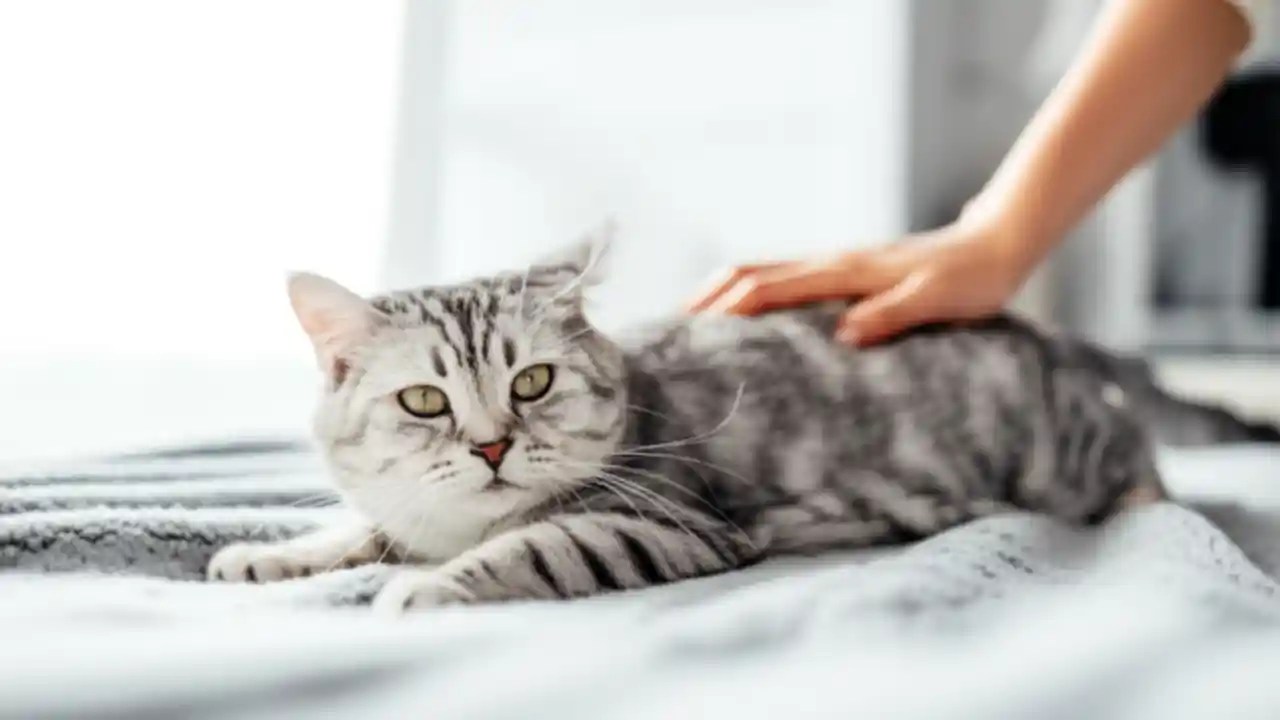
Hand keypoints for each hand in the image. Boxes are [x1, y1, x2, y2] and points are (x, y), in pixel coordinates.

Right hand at [685, 216, 1035, 346]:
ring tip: (691, 322)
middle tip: (669, 329)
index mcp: (844, 271)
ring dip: (722, 292)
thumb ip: (892, 315)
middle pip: (749, 273)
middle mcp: (831, 261)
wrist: (999, 241)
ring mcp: (836, 263)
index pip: (767, 288)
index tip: (688, 333)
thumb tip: (842, 336)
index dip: (725, 309)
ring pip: (762, 271)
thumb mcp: (939, 300)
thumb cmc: (974, 278)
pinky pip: (783, 278)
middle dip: (707, 298)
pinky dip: (750, 291)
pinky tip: (746, 313)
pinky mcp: (846, 270)